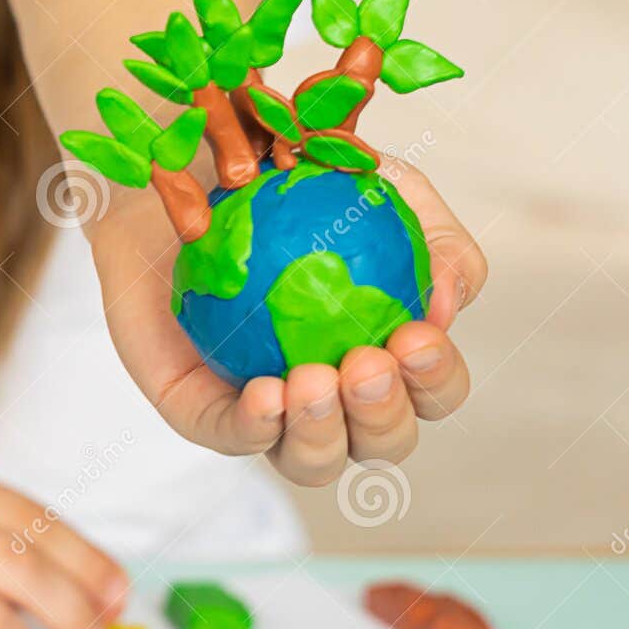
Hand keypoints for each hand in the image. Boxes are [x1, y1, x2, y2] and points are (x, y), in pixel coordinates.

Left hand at [88, 159, 486, 486]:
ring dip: (325, 431)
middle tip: (368, 361)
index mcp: (383, 352)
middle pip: (382, 443)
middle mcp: (332, 395)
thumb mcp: (381, 186)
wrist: (182, 167)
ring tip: (316, 380)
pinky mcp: (200, 409)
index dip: (437, 379)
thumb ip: (434, 239)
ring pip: (311, 461)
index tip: (418, 335)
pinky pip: (231, 435)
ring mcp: (266, 411)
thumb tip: (446, 304)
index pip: (431, 391)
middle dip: (385, 416)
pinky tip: (268, 394)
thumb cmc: (287, 183)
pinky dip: (256, 425)